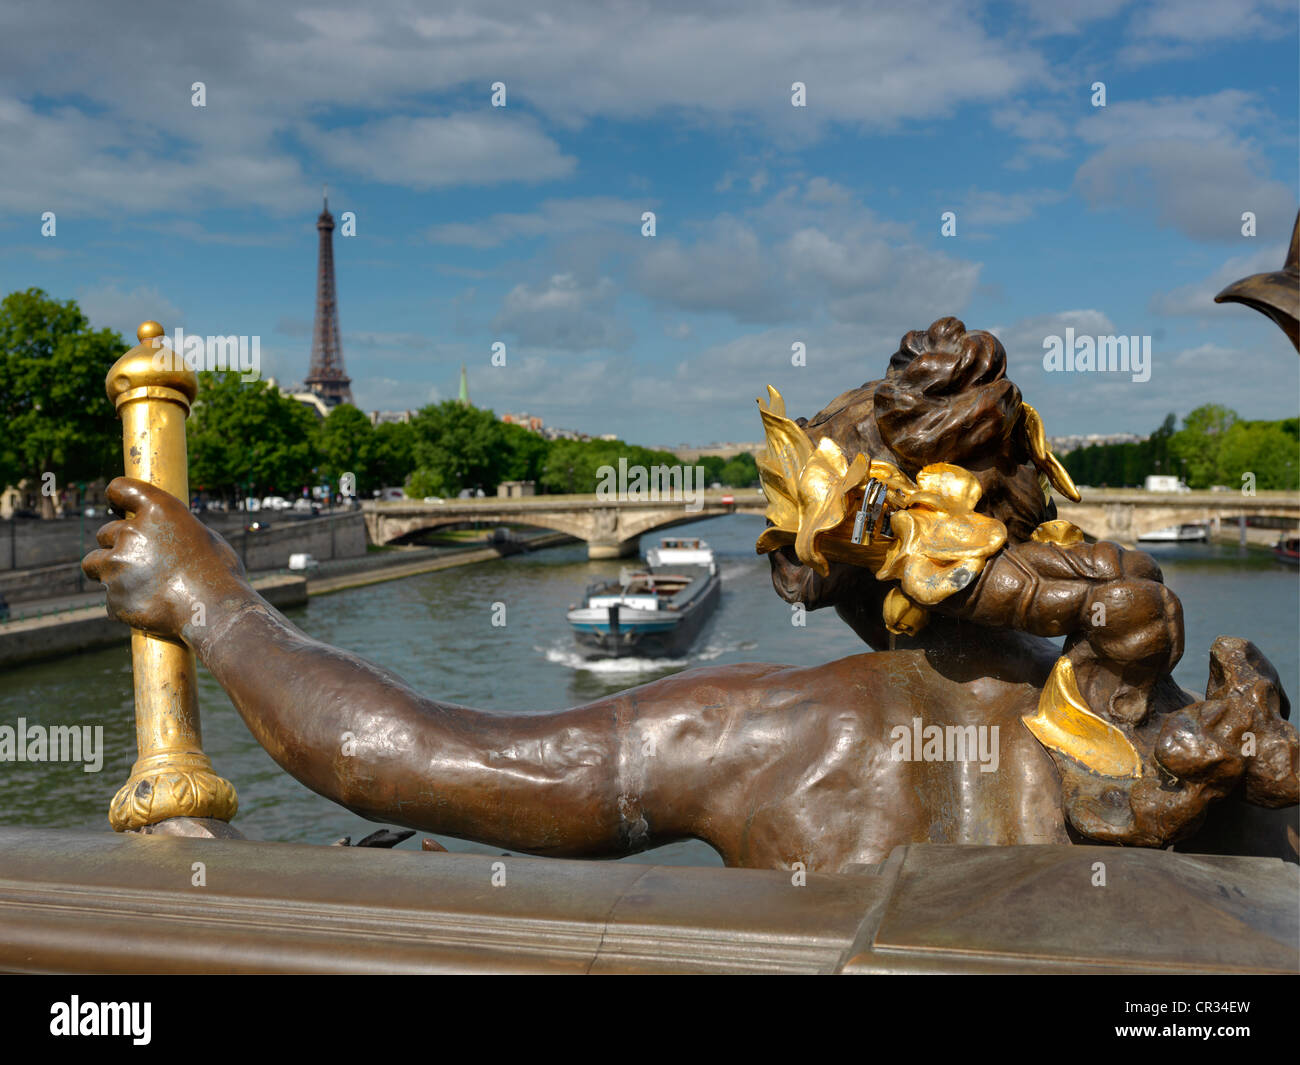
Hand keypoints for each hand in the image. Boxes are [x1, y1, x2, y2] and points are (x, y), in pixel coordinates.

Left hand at [82, 477, 247, 643]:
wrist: (213, 611)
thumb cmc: (220, 573)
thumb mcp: (204, 537)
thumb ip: (176, 531)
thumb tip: (168, 537)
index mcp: (157, 510)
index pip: (120, 488)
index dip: (117, 498)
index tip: (119, 508)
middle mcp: (130, 533)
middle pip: (105, 533)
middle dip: (117, 544)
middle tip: (141, 559)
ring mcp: (116, 567)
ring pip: (94, 564)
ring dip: (108, 570)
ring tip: (135, 583)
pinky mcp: (113, 599)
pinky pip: (111, 598)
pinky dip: (125, 602)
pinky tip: (149, 606)